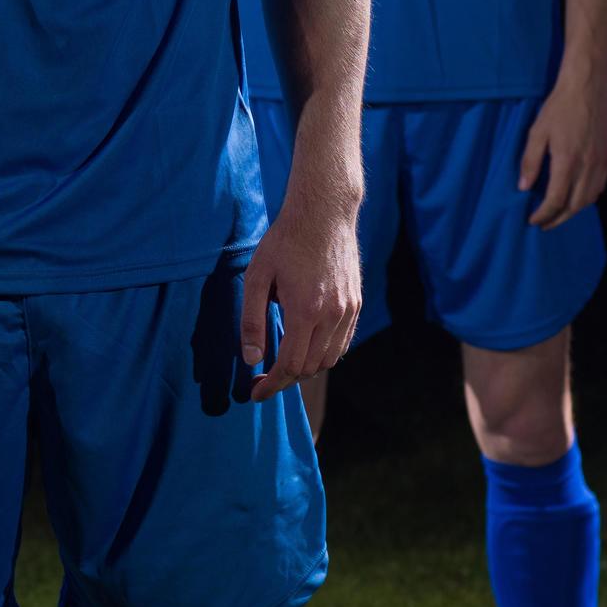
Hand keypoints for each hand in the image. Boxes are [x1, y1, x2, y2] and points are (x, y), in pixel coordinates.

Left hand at [240, 182, 360, 403]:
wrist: (324, 213)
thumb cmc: (285, 241)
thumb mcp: (257, 277)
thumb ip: (252, 320)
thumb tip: (251, 359)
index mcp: (305, 310)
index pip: (290, 366)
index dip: (271, 385)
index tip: (255, 393)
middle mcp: (332, 316)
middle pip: (310, 367)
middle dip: (285, 379)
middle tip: (263, 379)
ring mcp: (348, 311)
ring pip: (329, 359)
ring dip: (305, 368)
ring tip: (283, 363)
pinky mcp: (356, 304)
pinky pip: (342, 343)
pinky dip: (324, 353)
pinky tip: (306, 346)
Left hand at [520, 71, 606, 228]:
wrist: (588, 87)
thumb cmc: (559, 107)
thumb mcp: (537, 132)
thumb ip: (530, 161)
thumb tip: (524, 187)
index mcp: (567, 160)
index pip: (556, 200)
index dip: (544, 214)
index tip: (533, 220)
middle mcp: (588, 166)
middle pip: (575, 205)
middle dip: (559, 219)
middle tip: (545, 224)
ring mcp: (602, 162)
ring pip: (590, 199)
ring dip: (574, 210)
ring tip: (559, 214)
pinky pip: (600, 186)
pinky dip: (587, 197)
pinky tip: (576, 196)